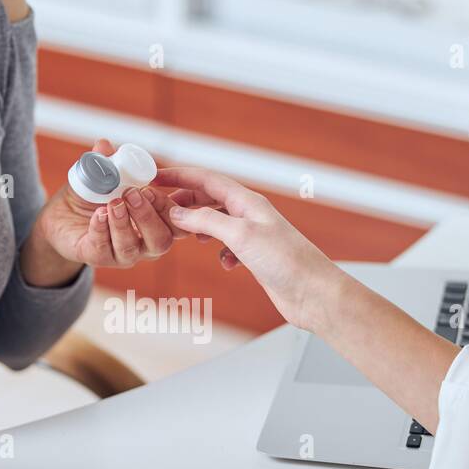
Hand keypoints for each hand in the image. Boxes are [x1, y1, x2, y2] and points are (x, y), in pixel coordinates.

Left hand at [22, 139, 183, 285]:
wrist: (61, 217)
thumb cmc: (92, 198)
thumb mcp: (101, 177)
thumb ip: (107, 163)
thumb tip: (104, 145)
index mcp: (155, 224)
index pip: (175, 224)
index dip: (167, 208)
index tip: (149, 188)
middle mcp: (144, 244)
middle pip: (161, 240)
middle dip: (148, 217)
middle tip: (133, 194)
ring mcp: (121, 255)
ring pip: (131, 248)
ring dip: (123, 223)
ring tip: (113, 203)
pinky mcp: (97, 259)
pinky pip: (102, 249)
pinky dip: (101, 229)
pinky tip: (97, 214)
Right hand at [158, 166, 340, 332]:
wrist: (313, 293)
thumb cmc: (287, 262)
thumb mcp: (240, 236)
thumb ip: (207, 222)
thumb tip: (178, 213)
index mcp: (248, 202)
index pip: (207, 179)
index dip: (180, 175)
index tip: (155, 176)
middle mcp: (251, 214)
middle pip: (210, 198)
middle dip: (184, 200)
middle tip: (159, 207)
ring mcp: (254, 235)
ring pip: (217, 222)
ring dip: (198, 225)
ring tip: (181, 234)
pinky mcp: (257, 256)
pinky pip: (229, 245)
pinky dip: (219, 250)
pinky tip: (223, 262)